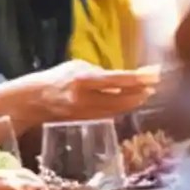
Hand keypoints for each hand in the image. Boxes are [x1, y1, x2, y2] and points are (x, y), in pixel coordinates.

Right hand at [22, 60, 156, 120]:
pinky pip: (110, 115)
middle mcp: (87, 100)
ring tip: (146, 93)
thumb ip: (98, 71)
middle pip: (123, 100)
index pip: (117, 80)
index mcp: (83, 81)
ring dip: (134, 101)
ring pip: (119, 109)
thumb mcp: (75, 67)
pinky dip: (122, 108)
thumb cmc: (55, 78)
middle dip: (141, 93)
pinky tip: (128, 102)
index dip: (139, 78)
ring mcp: (87, 114)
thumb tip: (121, 78)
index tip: (155, 74)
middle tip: (154, 85)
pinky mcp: (87, 123)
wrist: (34, 100)